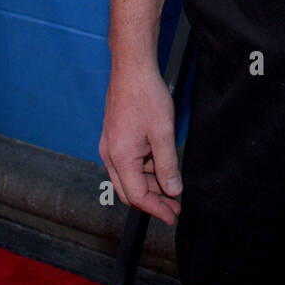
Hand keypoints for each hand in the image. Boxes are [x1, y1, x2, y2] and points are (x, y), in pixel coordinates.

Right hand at [100, 62, 181, 224]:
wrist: (131, 69)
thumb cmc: (146, 96)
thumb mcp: (163, 133)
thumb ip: (167, 164)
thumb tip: (172, 190)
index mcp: (120, 158)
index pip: (137, 196)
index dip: (156, 208)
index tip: (172, 215)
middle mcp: (110, 155)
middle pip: (129, 191)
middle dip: (152, 201)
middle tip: (173, 207)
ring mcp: (110, 146)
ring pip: (128, 177)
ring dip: (149, 184)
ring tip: (171, 187)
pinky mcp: (114, 137)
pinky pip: (127, 163)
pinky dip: (144, 170)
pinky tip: (160, 166)